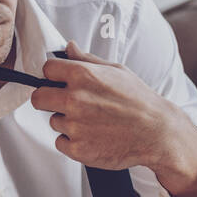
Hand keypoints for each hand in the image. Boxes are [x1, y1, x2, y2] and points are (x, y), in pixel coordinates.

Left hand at [31, 41, 196, 196]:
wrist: (157, 132)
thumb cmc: (140, 100)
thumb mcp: (116, 71)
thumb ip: (87, 60)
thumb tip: (69, 48)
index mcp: (82, 75)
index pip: (47, 70)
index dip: (54, 76)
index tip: (61, 82)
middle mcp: (74, 99)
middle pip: (39, 98)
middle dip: (49, 100)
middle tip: (67, 104)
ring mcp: (75, 125)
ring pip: (54, 121)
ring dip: (68, 122)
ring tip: (93, 122)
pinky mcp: (77, 148)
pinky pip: (61, 142)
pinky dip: (73, 142)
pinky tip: (93, 136)